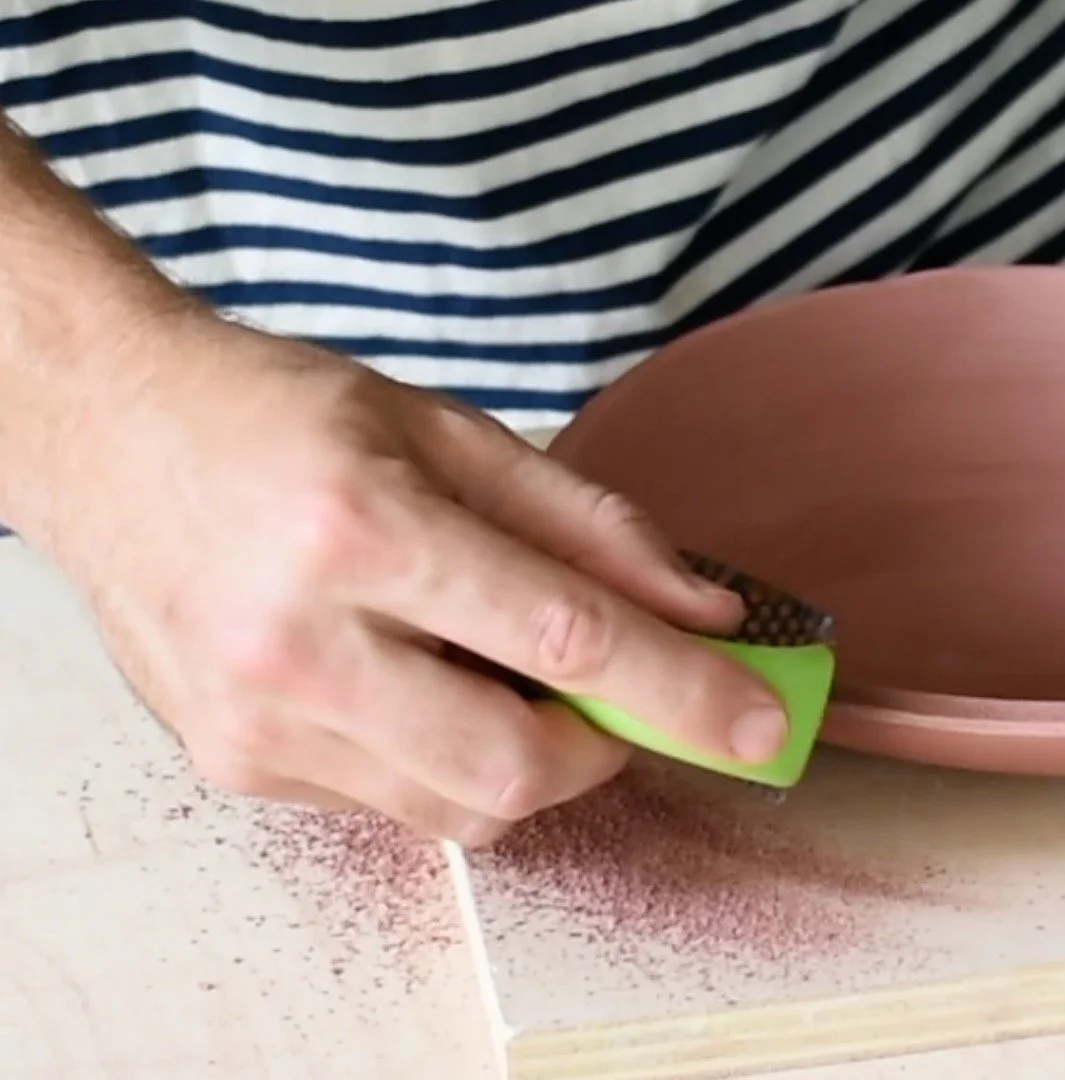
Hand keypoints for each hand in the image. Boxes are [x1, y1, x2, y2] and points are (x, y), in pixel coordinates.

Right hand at [39, 314, 787, 845]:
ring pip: (459, 809)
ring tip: (504, 673)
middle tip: (623, 693)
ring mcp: (256, 718)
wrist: (105, 438)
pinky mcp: (234, 764)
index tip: (766, 723)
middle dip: (606, 748)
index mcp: (362, 529)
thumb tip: (710, 611)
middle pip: (513, 764)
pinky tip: (420, 683)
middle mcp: (296, 639)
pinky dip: (446, 762)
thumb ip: (591, 527)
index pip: (565, 641)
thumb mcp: (450, 430)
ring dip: (531, 761)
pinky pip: (392, 806)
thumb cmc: (282, 419)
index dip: (685, 692)